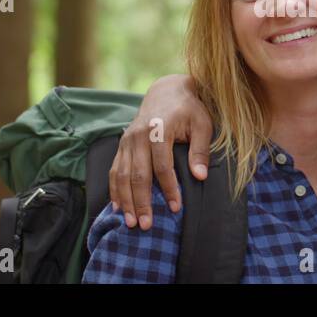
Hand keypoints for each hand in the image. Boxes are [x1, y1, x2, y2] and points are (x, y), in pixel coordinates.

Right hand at [109, 74, 212, 228]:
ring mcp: (127, 140)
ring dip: (126, 201)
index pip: (162, 165)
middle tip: (146, 225)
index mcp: (159, 129)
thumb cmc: (189, 109)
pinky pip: (115, 170)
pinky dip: (114, 190)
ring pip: (123, 175)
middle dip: (141, 202)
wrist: (167, 91)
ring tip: (131, 223)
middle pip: (138, 174)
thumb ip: (200, 149)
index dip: (168, 188)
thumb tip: (200, 176)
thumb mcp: (202, 124)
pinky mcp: (122, 144)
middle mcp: (138, 135)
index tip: (176, 207)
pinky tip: (117, 207)